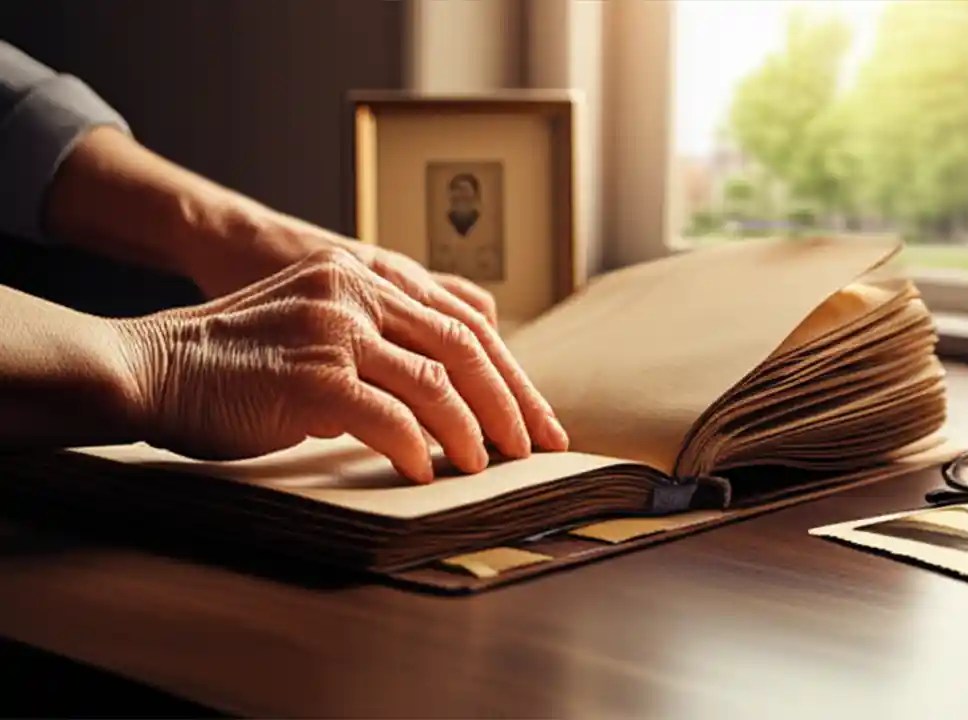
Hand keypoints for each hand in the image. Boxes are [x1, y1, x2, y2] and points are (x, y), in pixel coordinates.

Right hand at [115, 249, 568, 482]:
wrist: (154, 366)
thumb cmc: (239, 362)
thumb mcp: (318, 326)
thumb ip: (377, 342)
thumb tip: (441, 394)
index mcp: (365, 275)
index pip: (464, 322)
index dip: (511, 374)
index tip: (539, 418)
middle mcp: (357, 291)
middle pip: (464, 347)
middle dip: (509, 404)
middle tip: (535, 447)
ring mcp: (336, 329)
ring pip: (436, 382)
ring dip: (470, 432)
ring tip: (484, 466)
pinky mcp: (314, 375)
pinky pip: (390, 416)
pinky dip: (417, 449)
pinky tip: (423, 473)